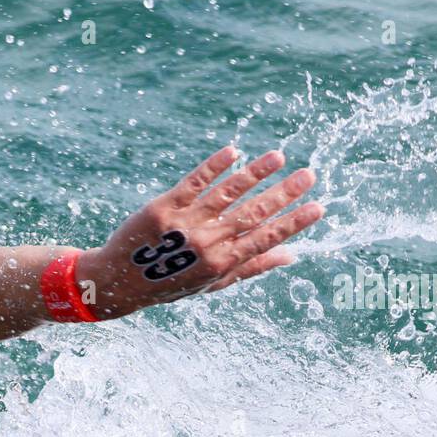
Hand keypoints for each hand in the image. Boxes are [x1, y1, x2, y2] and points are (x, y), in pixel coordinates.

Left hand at [76, 146, 323, 317]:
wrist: (117, 282)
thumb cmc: (168, 284)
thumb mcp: (210, 284)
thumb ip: (250, 268)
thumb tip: (290, 256)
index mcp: (221, 264)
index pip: (265, 239)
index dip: (293, 223)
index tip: (319, 207)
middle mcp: (205, 244)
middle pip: (252, 214)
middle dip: (284, 194)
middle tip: (309, 175)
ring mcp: (184, 224)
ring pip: (227, 194)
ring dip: (255, 174)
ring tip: (278, 157)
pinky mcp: (163, 207)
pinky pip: (193, 183)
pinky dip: (214, 167)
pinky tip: (234, 152)